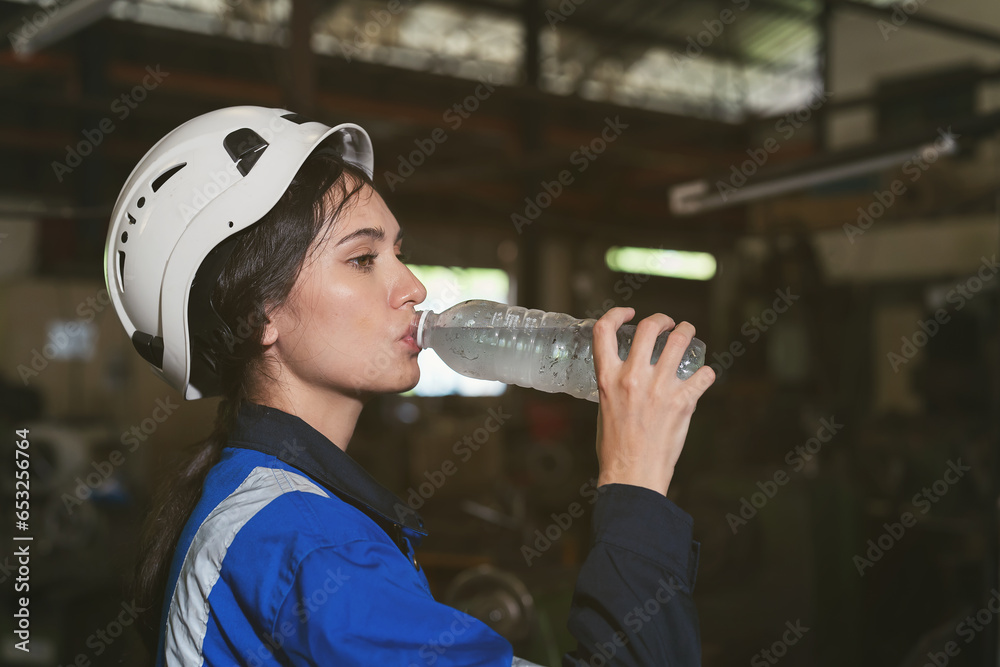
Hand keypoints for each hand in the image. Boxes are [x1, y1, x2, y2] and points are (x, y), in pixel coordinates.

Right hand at [592, 307, 715, 495]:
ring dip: (688, 332)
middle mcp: (633, 378)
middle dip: (663, 319)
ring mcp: (660, 388)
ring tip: (689, 334)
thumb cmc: (615, 447)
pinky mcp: (683, 402)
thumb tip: (628, 375)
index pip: (604, 330)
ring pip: (681, 341)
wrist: (632, 475)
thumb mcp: (604, 408)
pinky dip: (706, 373)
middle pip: (650, 327)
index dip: (617, 314)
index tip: (629, 313)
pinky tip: (703, 376)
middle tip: (669, 323)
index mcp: (608, 378)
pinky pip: (704, 375)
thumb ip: (615, 386)